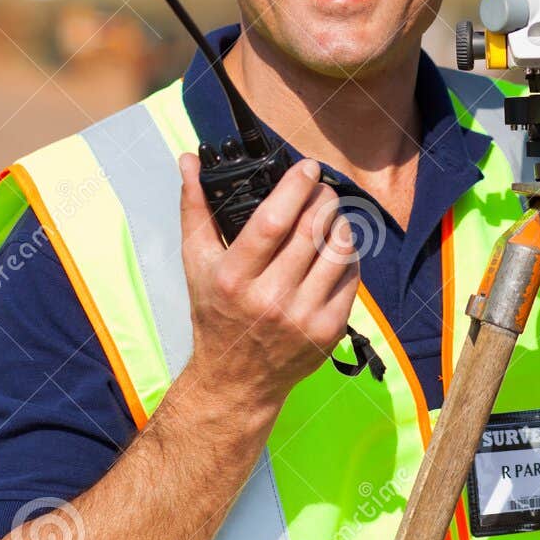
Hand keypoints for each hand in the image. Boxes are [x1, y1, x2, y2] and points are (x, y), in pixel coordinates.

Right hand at [177, 154, 358, 406]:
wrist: (236, 380)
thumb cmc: (215, 312)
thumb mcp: (196, 262)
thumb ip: (195, 208)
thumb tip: (189, 160)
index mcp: (233, 278)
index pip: (274, 221)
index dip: (296, 188)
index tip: (308, 168)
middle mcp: (269, 299)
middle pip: (312, 230)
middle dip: (323, 199)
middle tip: (322, 189)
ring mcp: (302, 317)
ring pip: (338, 250)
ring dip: (339, 223)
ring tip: (330, 216)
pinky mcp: (328, 331)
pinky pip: (351, 278)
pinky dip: (348, 255)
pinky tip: (336, 249)